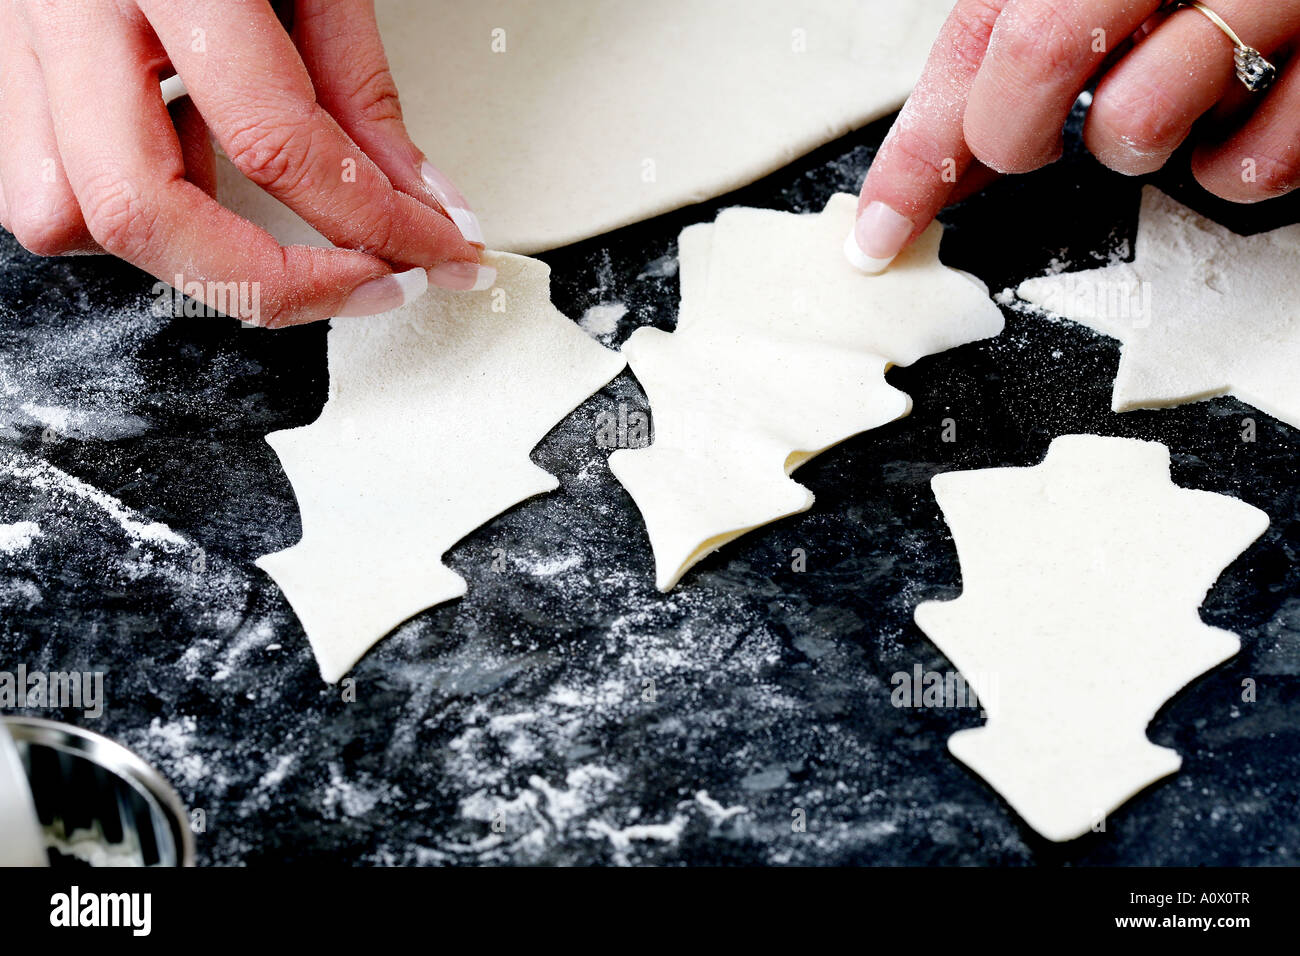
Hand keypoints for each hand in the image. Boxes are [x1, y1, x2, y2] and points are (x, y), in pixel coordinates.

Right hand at [0, 0, 492, 325]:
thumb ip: (357, 83)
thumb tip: (416, 201)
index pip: (274, 138)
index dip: (374, 220)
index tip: (438, 252)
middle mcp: (65, 5)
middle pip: (140, 211)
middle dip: (274, 284)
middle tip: (371, 285)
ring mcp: (20, 38)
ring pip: (64, 216)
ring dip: (186, 258)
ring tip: (276, 230)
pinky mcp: (10, 62)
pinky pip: (44, 186)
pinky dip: (135, 211)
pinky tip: (195, 175)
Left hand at [846, 0, 1299, 272]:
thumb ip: (1019, 39)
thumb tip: (943, 156)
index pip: (977, 36)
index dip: (916, 149)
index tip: (880, 231)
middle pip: (1037, 61)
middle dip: (1017, 132)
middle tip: (1045, 132)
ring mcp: (1273, 1)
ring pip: (1137, 127)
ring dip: (1135, 140)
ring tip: (1174, 90)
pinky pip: (1247, 167)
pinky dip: (1230, 163)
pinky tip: (1242, 111)